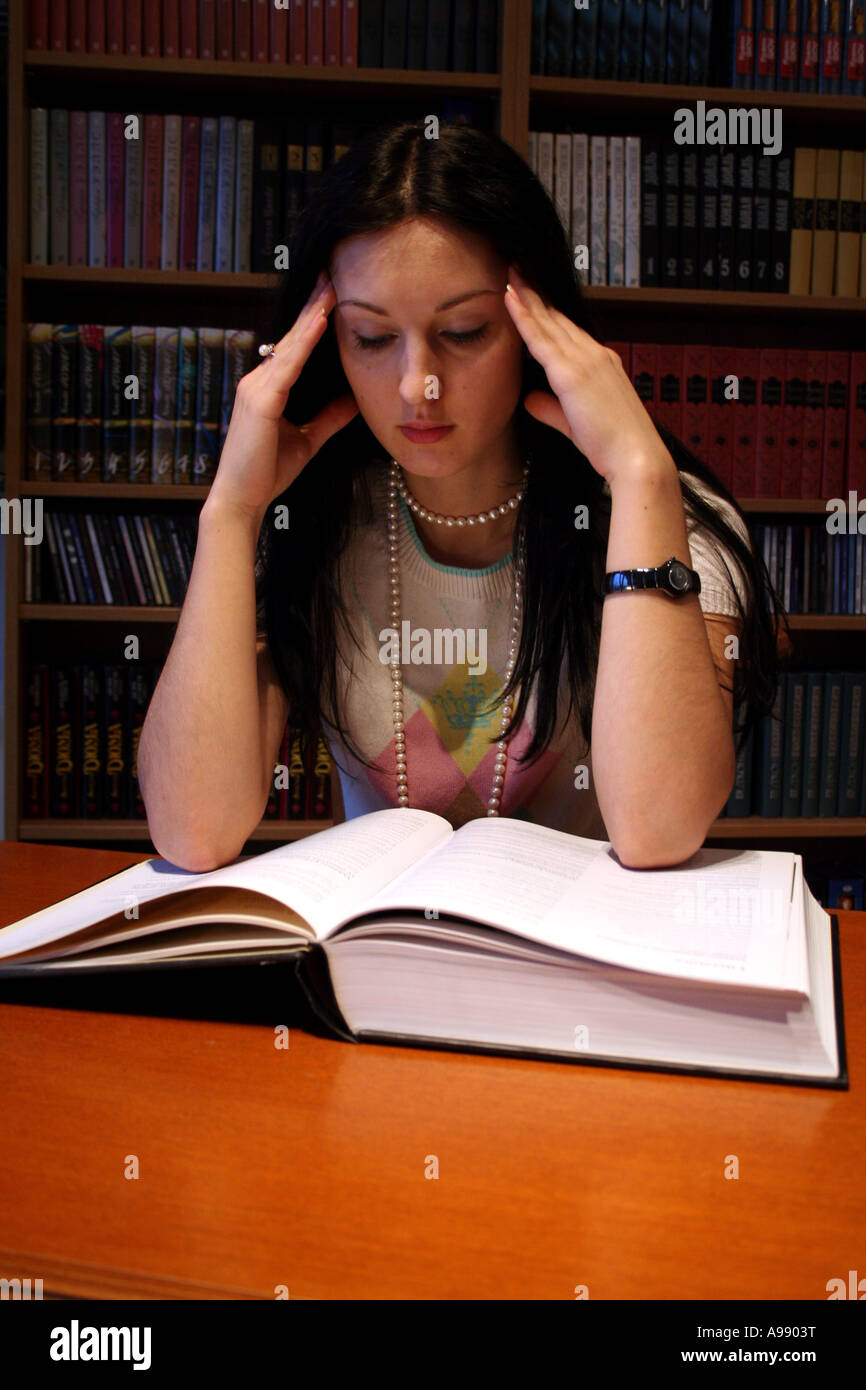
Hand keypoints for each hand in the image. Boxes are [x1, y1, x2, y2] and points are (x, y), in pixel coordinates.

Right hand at [208, 268, 358, 520]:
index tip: (332, 294)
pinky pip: (287, 366)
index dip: (313, 320)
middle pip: (291, 337)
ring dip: (312, 315)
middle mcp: (258, 380)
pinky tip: (320, 322)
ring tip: (332, 287)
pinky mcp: (260, 401)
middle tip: (333, 274)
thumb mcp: (308, 439)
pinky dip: (304, 343)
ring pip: (289, 345)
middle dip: (313, 305)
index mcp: (268, 388)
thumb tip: (353, 399)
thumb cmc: (267, 471)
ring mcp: (256, 388)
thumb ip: (329, 417)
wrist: (243, 499)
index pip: (294, 347)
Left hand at [504, 264, 672, 485]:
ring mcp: (584, 361)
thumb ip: (552, 410)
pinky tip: (511, 297)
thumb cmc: (613, 447)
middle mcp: (595, 355)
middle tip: (518, 267)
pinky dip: (524, 316)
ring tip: (511, 271)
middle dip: (536, 293)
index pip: (568, 331)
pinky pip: (540, 338)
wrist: (636, 457)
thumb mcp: (576, 426)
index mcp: (601, 364)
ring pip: (548, 321)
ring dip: (527, 295)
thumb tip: (531, 400)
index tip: (531, 293)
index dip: (547, 311)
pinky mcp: (571, 374)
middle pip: (557, 318)